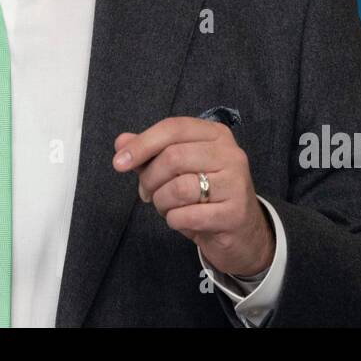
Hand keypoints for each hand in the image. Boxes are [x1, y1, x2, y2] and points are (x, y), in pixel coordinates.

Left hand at [113, 116, 274, 278]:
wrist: (242, 232)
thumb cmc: (206, 194)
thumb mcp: (178, 169)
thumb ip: (150, 153)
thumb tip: (121, 142)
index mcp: (215, 135)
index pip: (173, 128)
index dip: (142, 143)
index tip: (119, 162)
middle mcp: (230, 154)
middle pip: (173, 157)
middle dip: (150, 179)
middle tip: (147, 193)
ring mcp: (236, 183)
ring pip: (178, 188)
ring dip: (161, 202)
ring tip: (165, 207)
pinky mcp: (235, 213)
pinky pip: (187, 215)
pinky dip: (174, 220)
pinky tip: (180, 220)